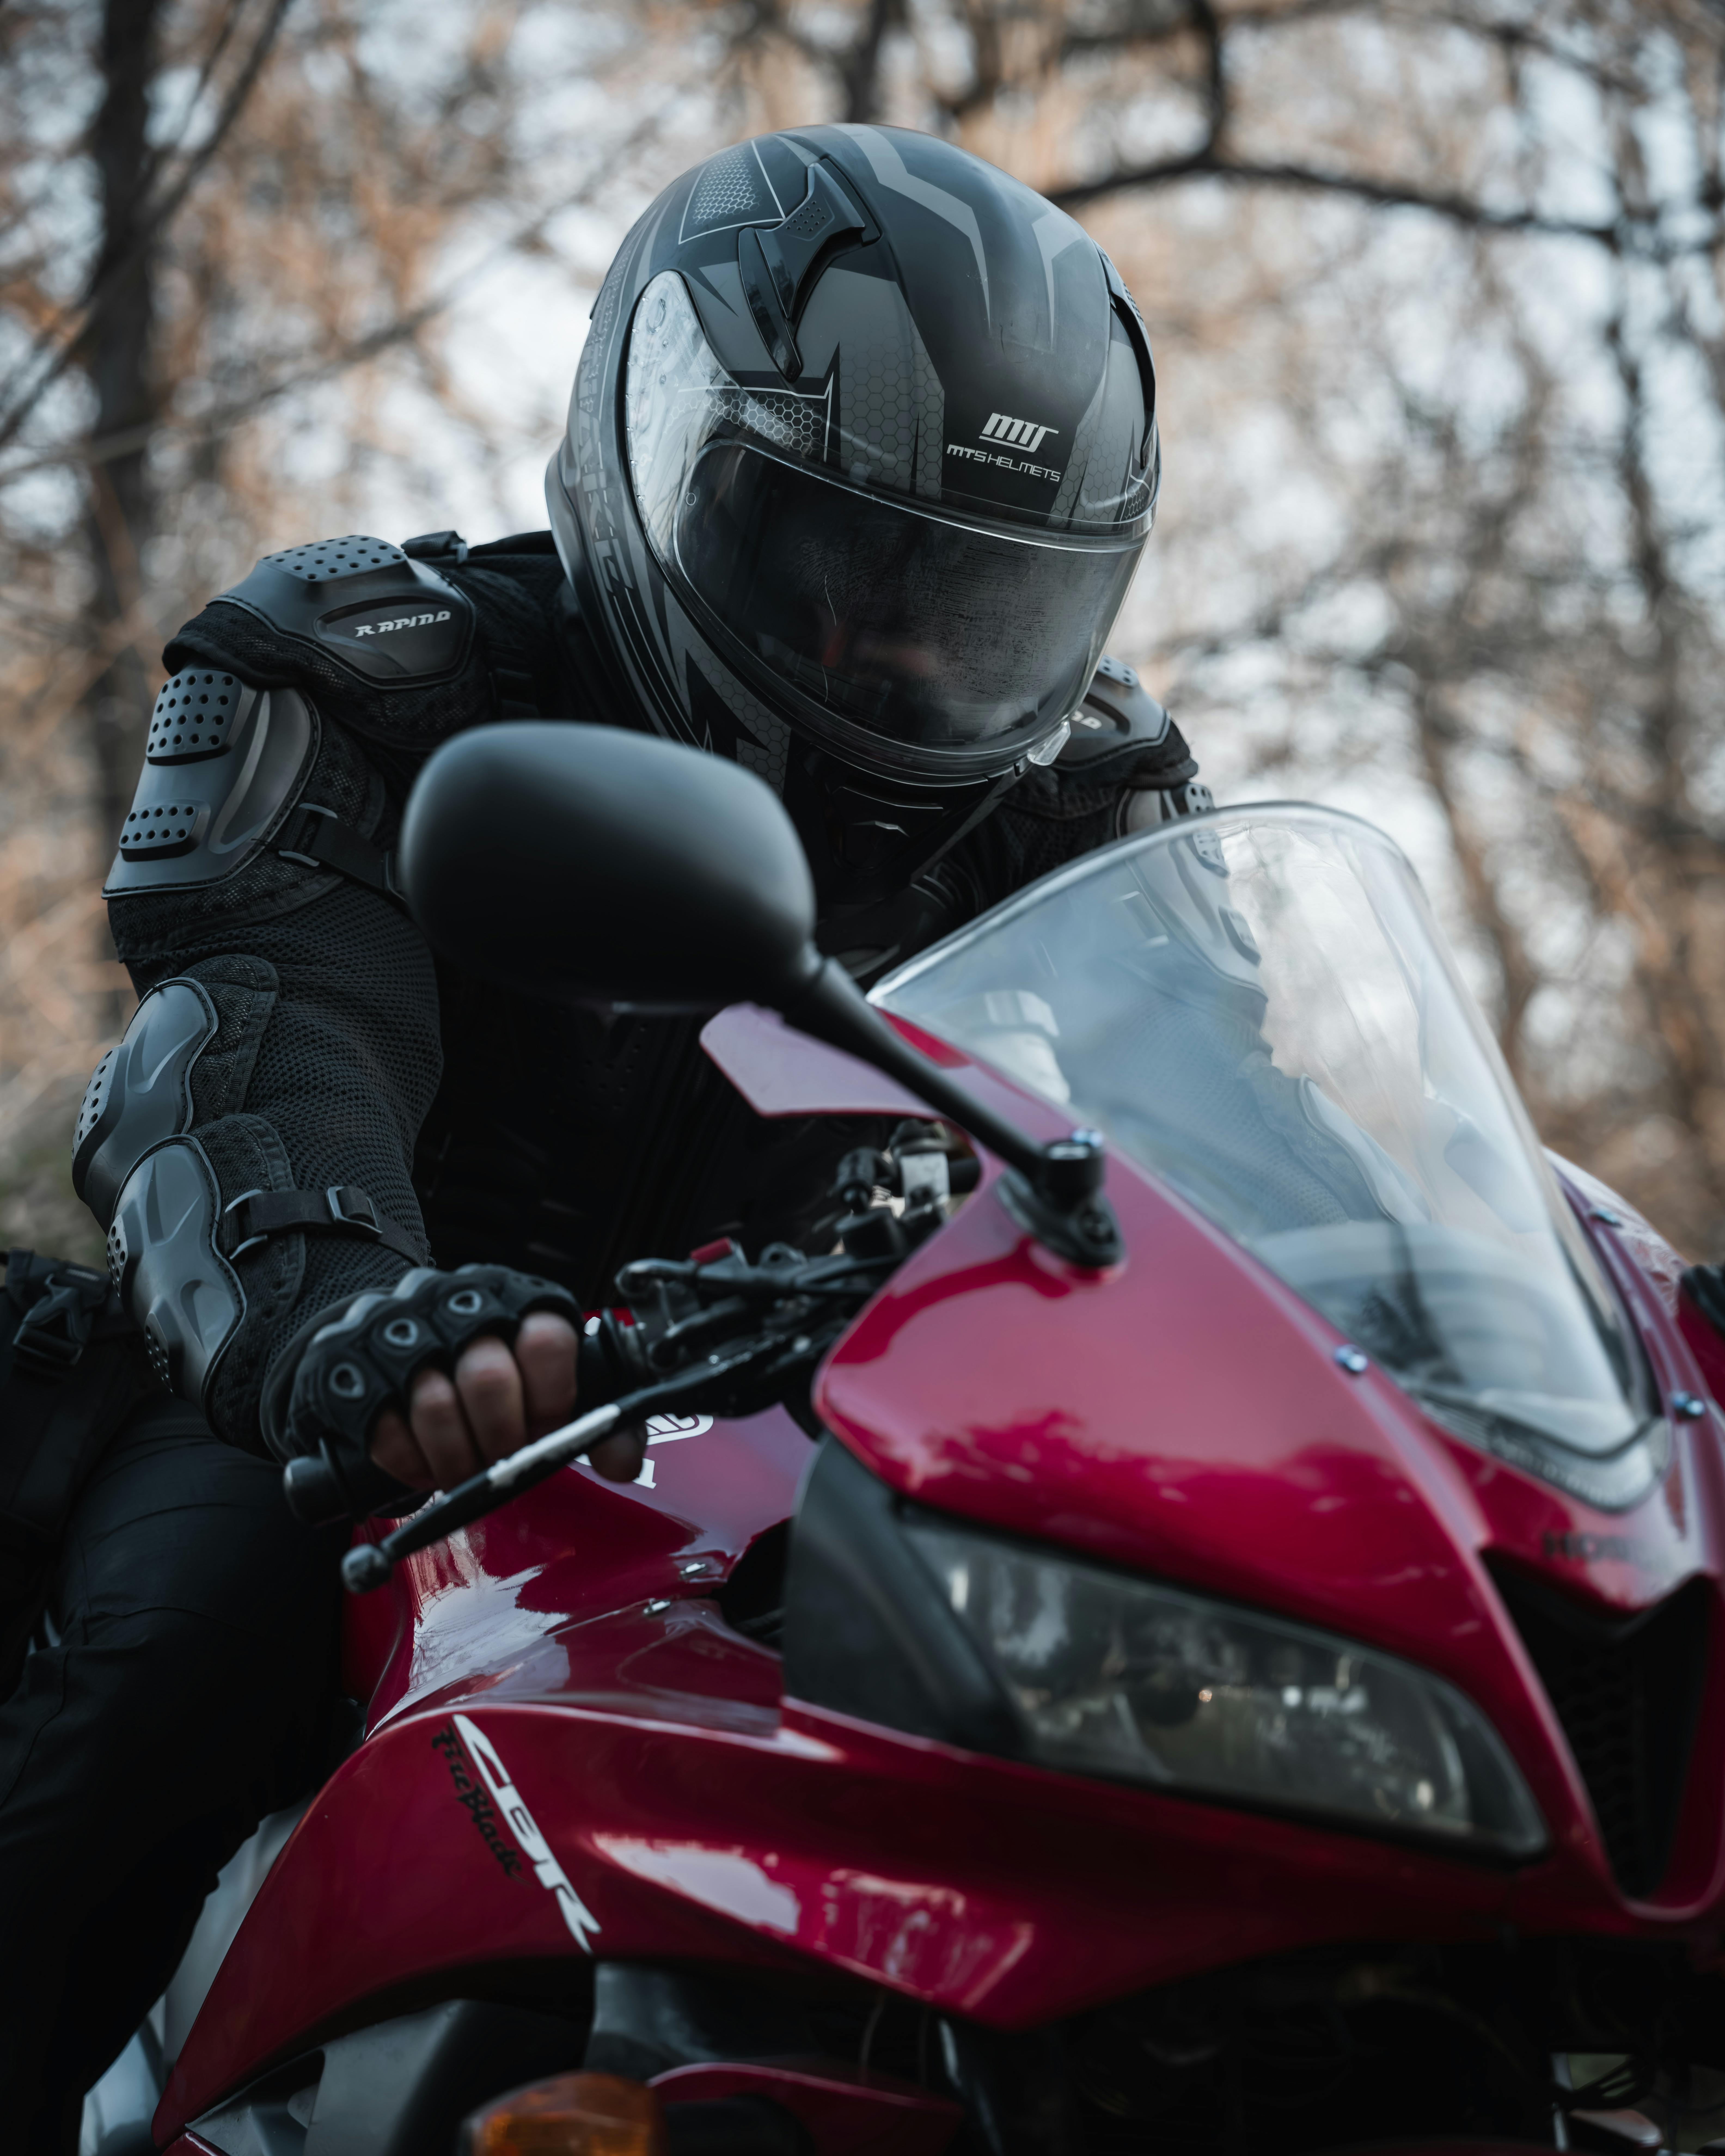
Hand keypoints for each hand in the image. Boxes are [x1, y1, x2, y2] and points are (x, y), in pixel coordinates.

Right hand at [366, 1312, 645, 1489]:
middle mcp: (456, 1300)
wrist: (388, 1336)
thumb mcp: (544, 1379)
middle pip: (489, 1379)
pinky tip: (422, 1464)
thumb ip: (594, 1418)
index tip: (547, 1430)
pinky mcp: (348, 1358)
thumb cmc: (482, 1364)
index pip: (547, 1340)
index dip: (552, 1400)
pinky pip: (381, 1424)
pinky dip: (406, 1460)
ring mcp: (397, 1324)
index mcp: (516, 1299)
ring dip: (454, 1458)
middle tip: (501, 1459)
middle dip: (501, 1439)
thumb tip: (622, 1461)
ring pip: (433, 1404)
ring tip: (463, 1470)